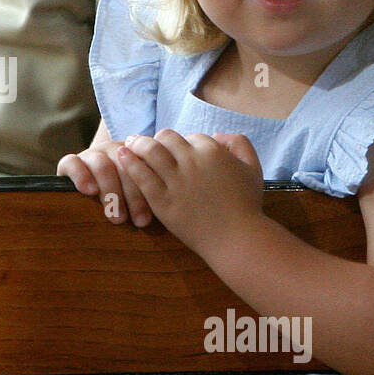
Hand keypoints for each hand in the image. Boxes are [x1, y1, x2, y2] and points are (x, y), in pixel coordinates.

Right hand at [58, 139, 154, 226]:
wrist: (87, 186)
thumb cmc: (121, 199)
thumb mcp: (137, 195)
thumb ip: (149, 197)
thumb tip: (160, 220)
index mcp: (136, 155)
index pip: (144, 167)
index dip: (146, 193)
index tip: (146, 220)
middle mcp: (114, 151)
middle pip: (125, 167)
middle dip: (133, 197)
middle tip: (139, 222)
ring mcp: (92, 154)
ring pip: (102, 166)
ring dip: (111, 192)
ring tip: (117, 218)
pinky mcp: (70, 162)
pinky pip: (73, 162)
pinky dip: (81, 175)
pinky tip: (89, 191)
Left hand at [115, 130, 263, 250]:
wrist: (236, 239)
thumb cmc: (246, 205)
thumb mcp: (253, 168)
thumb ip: (239, 143)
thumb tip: (217, 135)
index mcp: (212, 151)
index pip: (189, 136)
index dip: (183, 142)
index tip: (176, 150)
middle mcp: (192, 161)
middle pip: (166, 138)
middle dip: (157, 139)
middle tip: (145, 142)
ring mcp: (175, 181)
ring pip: (149, 150)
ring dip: (137, 143)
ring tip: (129, 144)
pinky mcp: (161, 200)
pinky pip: (140, 175)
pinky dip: (128, 162)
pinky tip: (120, 156)